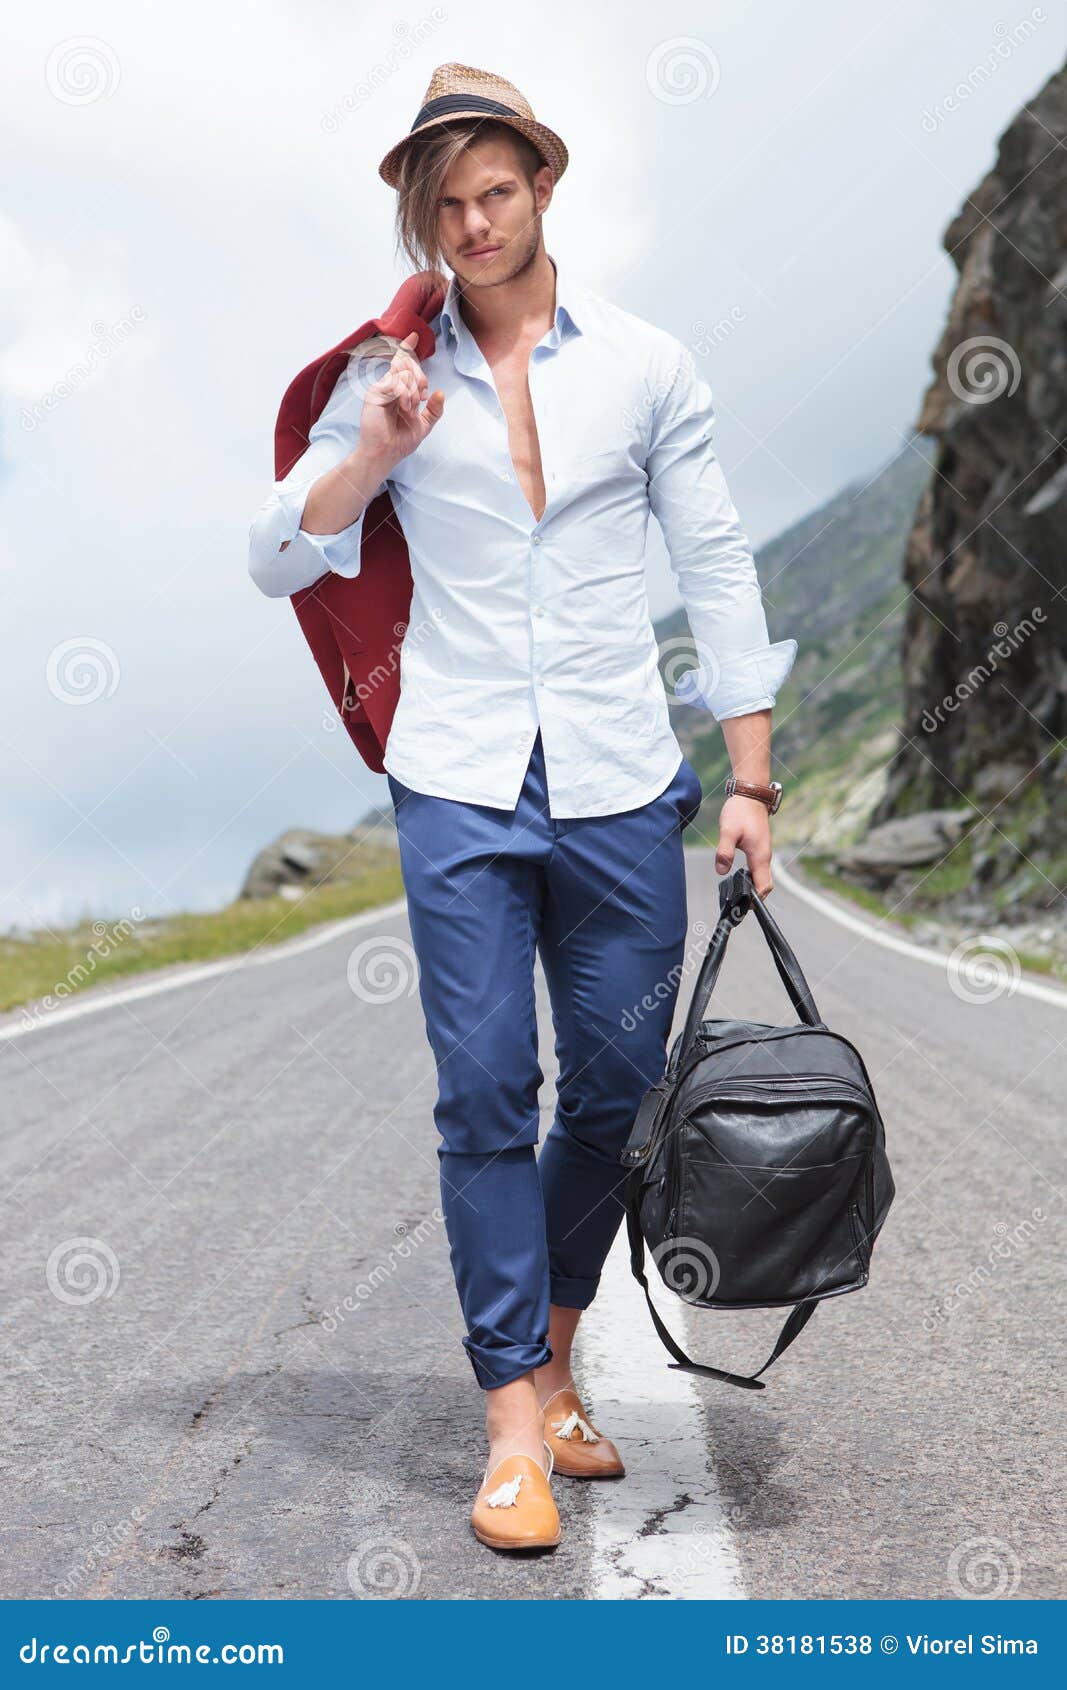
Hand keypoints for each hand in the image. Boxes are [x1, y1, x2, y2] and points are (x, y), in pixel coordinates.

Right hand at [357, 329, 444, 470]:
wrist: (385, 454)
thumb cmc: (399, 442)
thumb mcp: (423, 426)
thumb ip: (433, 410)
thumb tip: (440, 392)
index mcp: (398, 391)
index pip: (403, 365)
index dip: (408, 348)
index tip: (414, 336)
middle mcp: (388, 386)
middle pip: (407, 364)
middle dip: (420, 378)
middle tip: (421, 397)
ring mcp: (381, 388)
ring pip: (404, 372)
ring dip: (414, 390)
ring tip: (410, 408)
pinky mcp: (375, 392)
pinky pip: (397, 382)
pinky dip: (406, 394)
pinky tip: (405, 407)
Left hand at [715, 795, 773, 897]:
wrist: (750, 795)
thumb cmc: (740, 811)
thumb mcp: (728, 831)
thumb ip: (724, 852)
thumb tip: (721, 871)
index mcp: (760, 856)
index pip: (764, 886)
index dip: (756, 900)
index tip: (743, 906)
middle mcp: (764, 857)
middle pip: (765, 885)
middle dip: (755, 897)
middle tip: (738, 904)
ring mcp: (763, 853)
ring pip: (762, 877)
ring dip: (753, 887)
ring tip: (737, 894)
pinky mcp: (759, 849)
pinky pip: (758, 869)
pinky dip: (751, 878)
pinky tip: (739, 878)